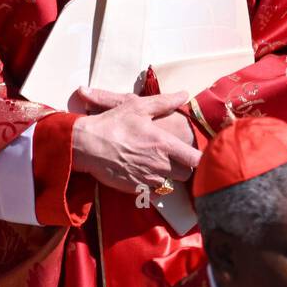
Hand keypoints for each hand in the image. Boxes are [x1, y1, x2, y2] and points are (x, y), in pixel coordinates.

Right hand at [69, 87, 199, 194]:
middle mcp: (159, 164)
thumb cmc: (112, 124)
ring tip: (156, 163)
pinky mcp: (135, 189)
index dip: (201, 158)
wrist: (85, 146)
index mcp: (164, 144)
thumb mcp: (137, 106)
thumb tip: (183, 94)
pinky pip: (152, 191)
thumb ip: (164, 102)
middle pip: (186, 174)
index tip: (197, 154)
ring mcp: (147, 179)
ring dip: (167, 176)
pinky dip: (151, 184)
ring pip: (170, 184)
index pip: (196, 160)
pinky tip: (142, 172)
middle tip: (175, 157)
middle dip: (183, 167)